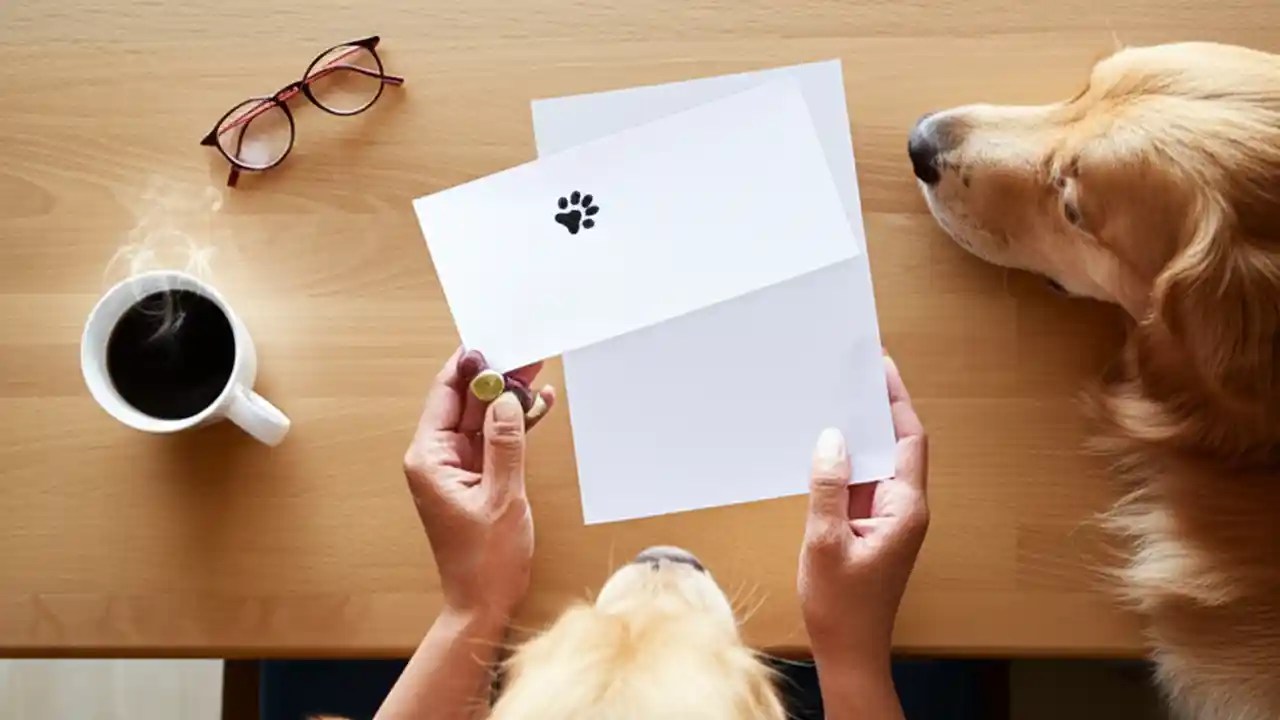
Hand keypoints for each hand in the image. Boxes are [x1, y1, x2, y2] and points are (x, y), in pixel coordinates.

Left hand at [402, 348, 556, 621]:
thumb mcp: (501, 496)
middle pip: (466, 403)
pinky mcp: (477, 477)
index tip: (492, 342)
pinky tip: (539, 406)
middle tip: (527, 354)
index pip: (445, 397)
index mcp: (429, 458)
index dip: (468, 367)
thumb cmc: (484, 561)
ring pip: (484, 418)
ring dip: (510, 398)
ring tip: (538, 372)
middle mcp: (438, 457)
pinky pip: (495, 440)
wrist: (484, 602)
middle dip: (496, 378)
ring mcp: (457, 467)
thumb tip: (506, 399)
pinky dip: (515, 424)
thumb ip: (504, 443)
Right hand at [797, 355, 928, 669]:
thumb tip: (832, 438)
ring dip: (859, 434)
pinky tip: (823, 447)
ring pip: (878, 463)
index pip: (909, 439)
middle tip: (851, 372)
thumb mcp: (825, 542)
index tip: (880, 366)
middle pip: (897, 444)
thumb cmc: (842, 607)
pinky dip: (846, 462)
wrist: (849, 651)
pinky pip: (862, 483)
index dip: (896, 400)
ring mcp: (889, 518)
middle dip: (877, 408)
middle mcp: (904, 508)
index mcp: (905, 508)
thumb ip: (829, 487)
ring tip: (833, 399)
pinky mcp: (871, 527)